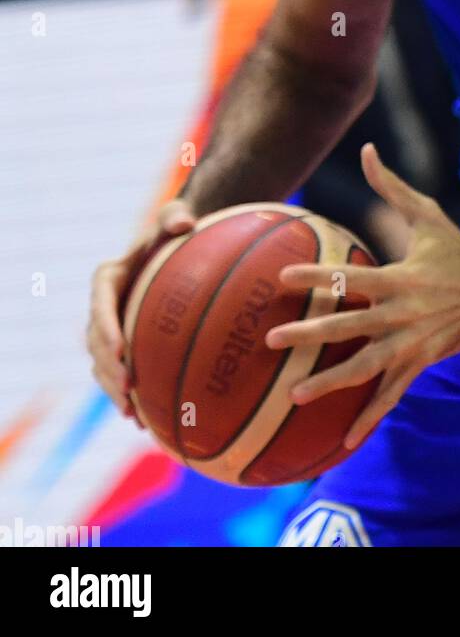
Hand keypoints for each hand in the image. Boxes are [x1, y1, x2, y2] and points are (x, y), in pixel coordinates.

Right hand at [86, 199, 196, 421]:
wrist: (176, 249)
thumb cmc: (176, 232)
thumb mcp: (174, 218)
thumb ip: (175, 216)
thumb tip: (185, 220)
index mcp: (109, 278)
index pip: (100, 304)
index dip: (106, 329)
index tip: (120, 351)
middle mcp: (104, 307)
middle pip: (96, 343)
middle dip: (108, 370)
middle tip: (129, 389)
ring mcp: (111, 330)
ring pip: (102, 366)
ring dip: (113, 390)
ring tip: (133, 413)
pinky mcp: (124, 347)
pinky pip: (119, 376)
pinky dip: (129, 397)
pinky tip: (146, 422)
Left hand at [266, 144, 459, 449]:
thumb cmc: (454, 249)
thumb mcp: (426, 214)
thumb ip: (391, 187)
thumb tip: (366, 150)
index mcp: (399, 278)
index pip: (350, 279)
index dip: (316, 279)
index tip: (280, 280)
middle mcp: (402, 314)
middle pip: (349, 328)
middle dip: (309, 335)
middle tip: (271, 340)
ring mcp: (411, 344)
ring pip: (365, 368)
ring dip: (330, 383)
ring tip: (294, 394)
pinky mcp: (420, 364)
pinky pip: (391, 394)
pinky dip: (369, 417)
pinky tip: (344, 440)